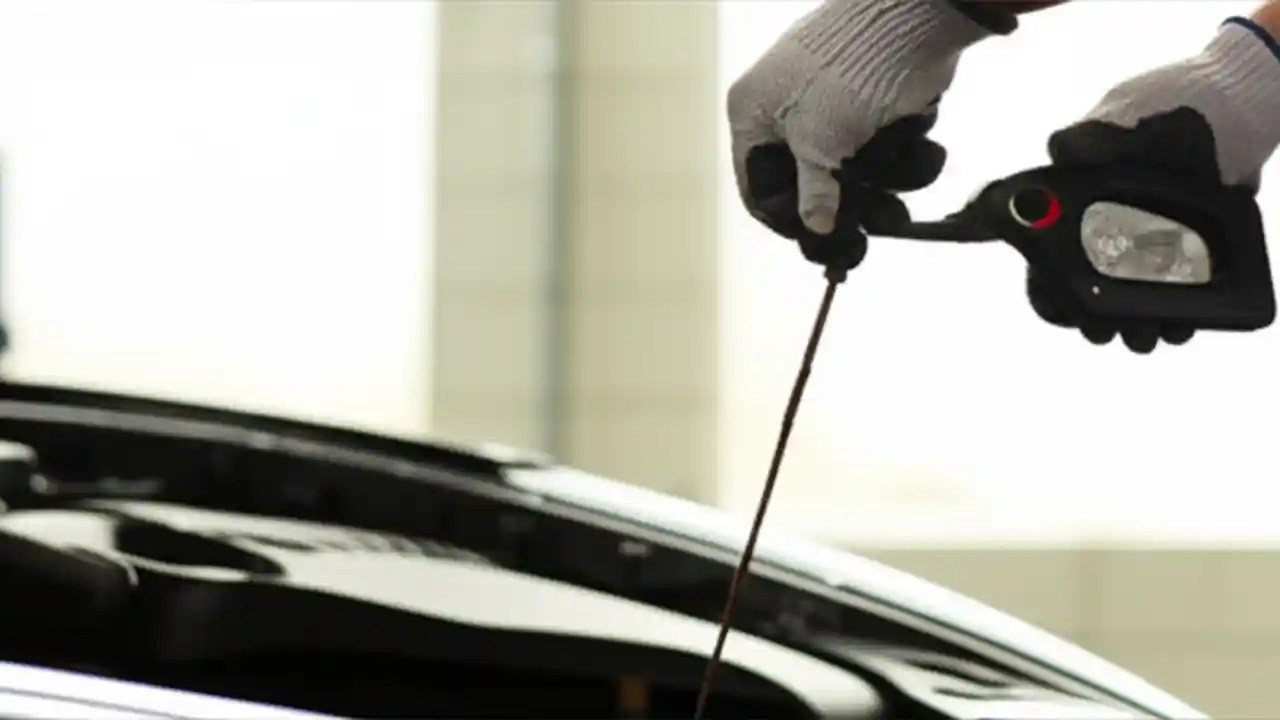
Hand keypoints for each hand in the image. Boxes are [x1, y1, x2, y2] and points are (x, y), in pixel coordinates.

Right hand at [727, 0, 1003, 271]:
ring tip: (906, 171)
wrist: (910, 16)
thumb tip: (815, 229)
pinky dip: (900, 153)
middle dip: (849, 205)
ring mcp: (830, 105)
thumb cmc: (846, 76)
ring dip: (884, 179)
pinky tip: (917, 143)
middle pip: (811, 184)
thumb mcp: (821, 145)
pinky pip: (880, 147)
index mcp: (754, 115)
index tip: (821, 244)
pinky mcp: (868, 102)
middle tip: (874, 231)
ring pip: (853, 170)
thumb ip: (815, 194)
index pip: (759, 189)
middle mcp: (786, 111)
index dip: (789, 222)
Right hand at [1033, 17, 1279, 352]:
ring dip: (1136, 324)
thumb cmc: (1173, 104)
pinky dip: (1177, 316)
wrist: (1238, 108)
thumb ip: (1093, 138)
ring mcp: (1145, 242)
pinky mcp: (1185, 251)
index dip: (1046, 288)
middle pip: (1085, 290)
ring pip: (1129, 301)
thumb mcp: (1130, 116)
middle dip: (1094, 318)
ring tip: (1151, 336)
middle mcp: (1103, 228)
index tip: (1063, 307)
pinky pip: (1174, 296)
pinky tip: (1184, 326)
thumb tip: (1057, 150)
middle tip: (1110, 332)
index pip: (1043, 258)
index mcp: (1074, 203)